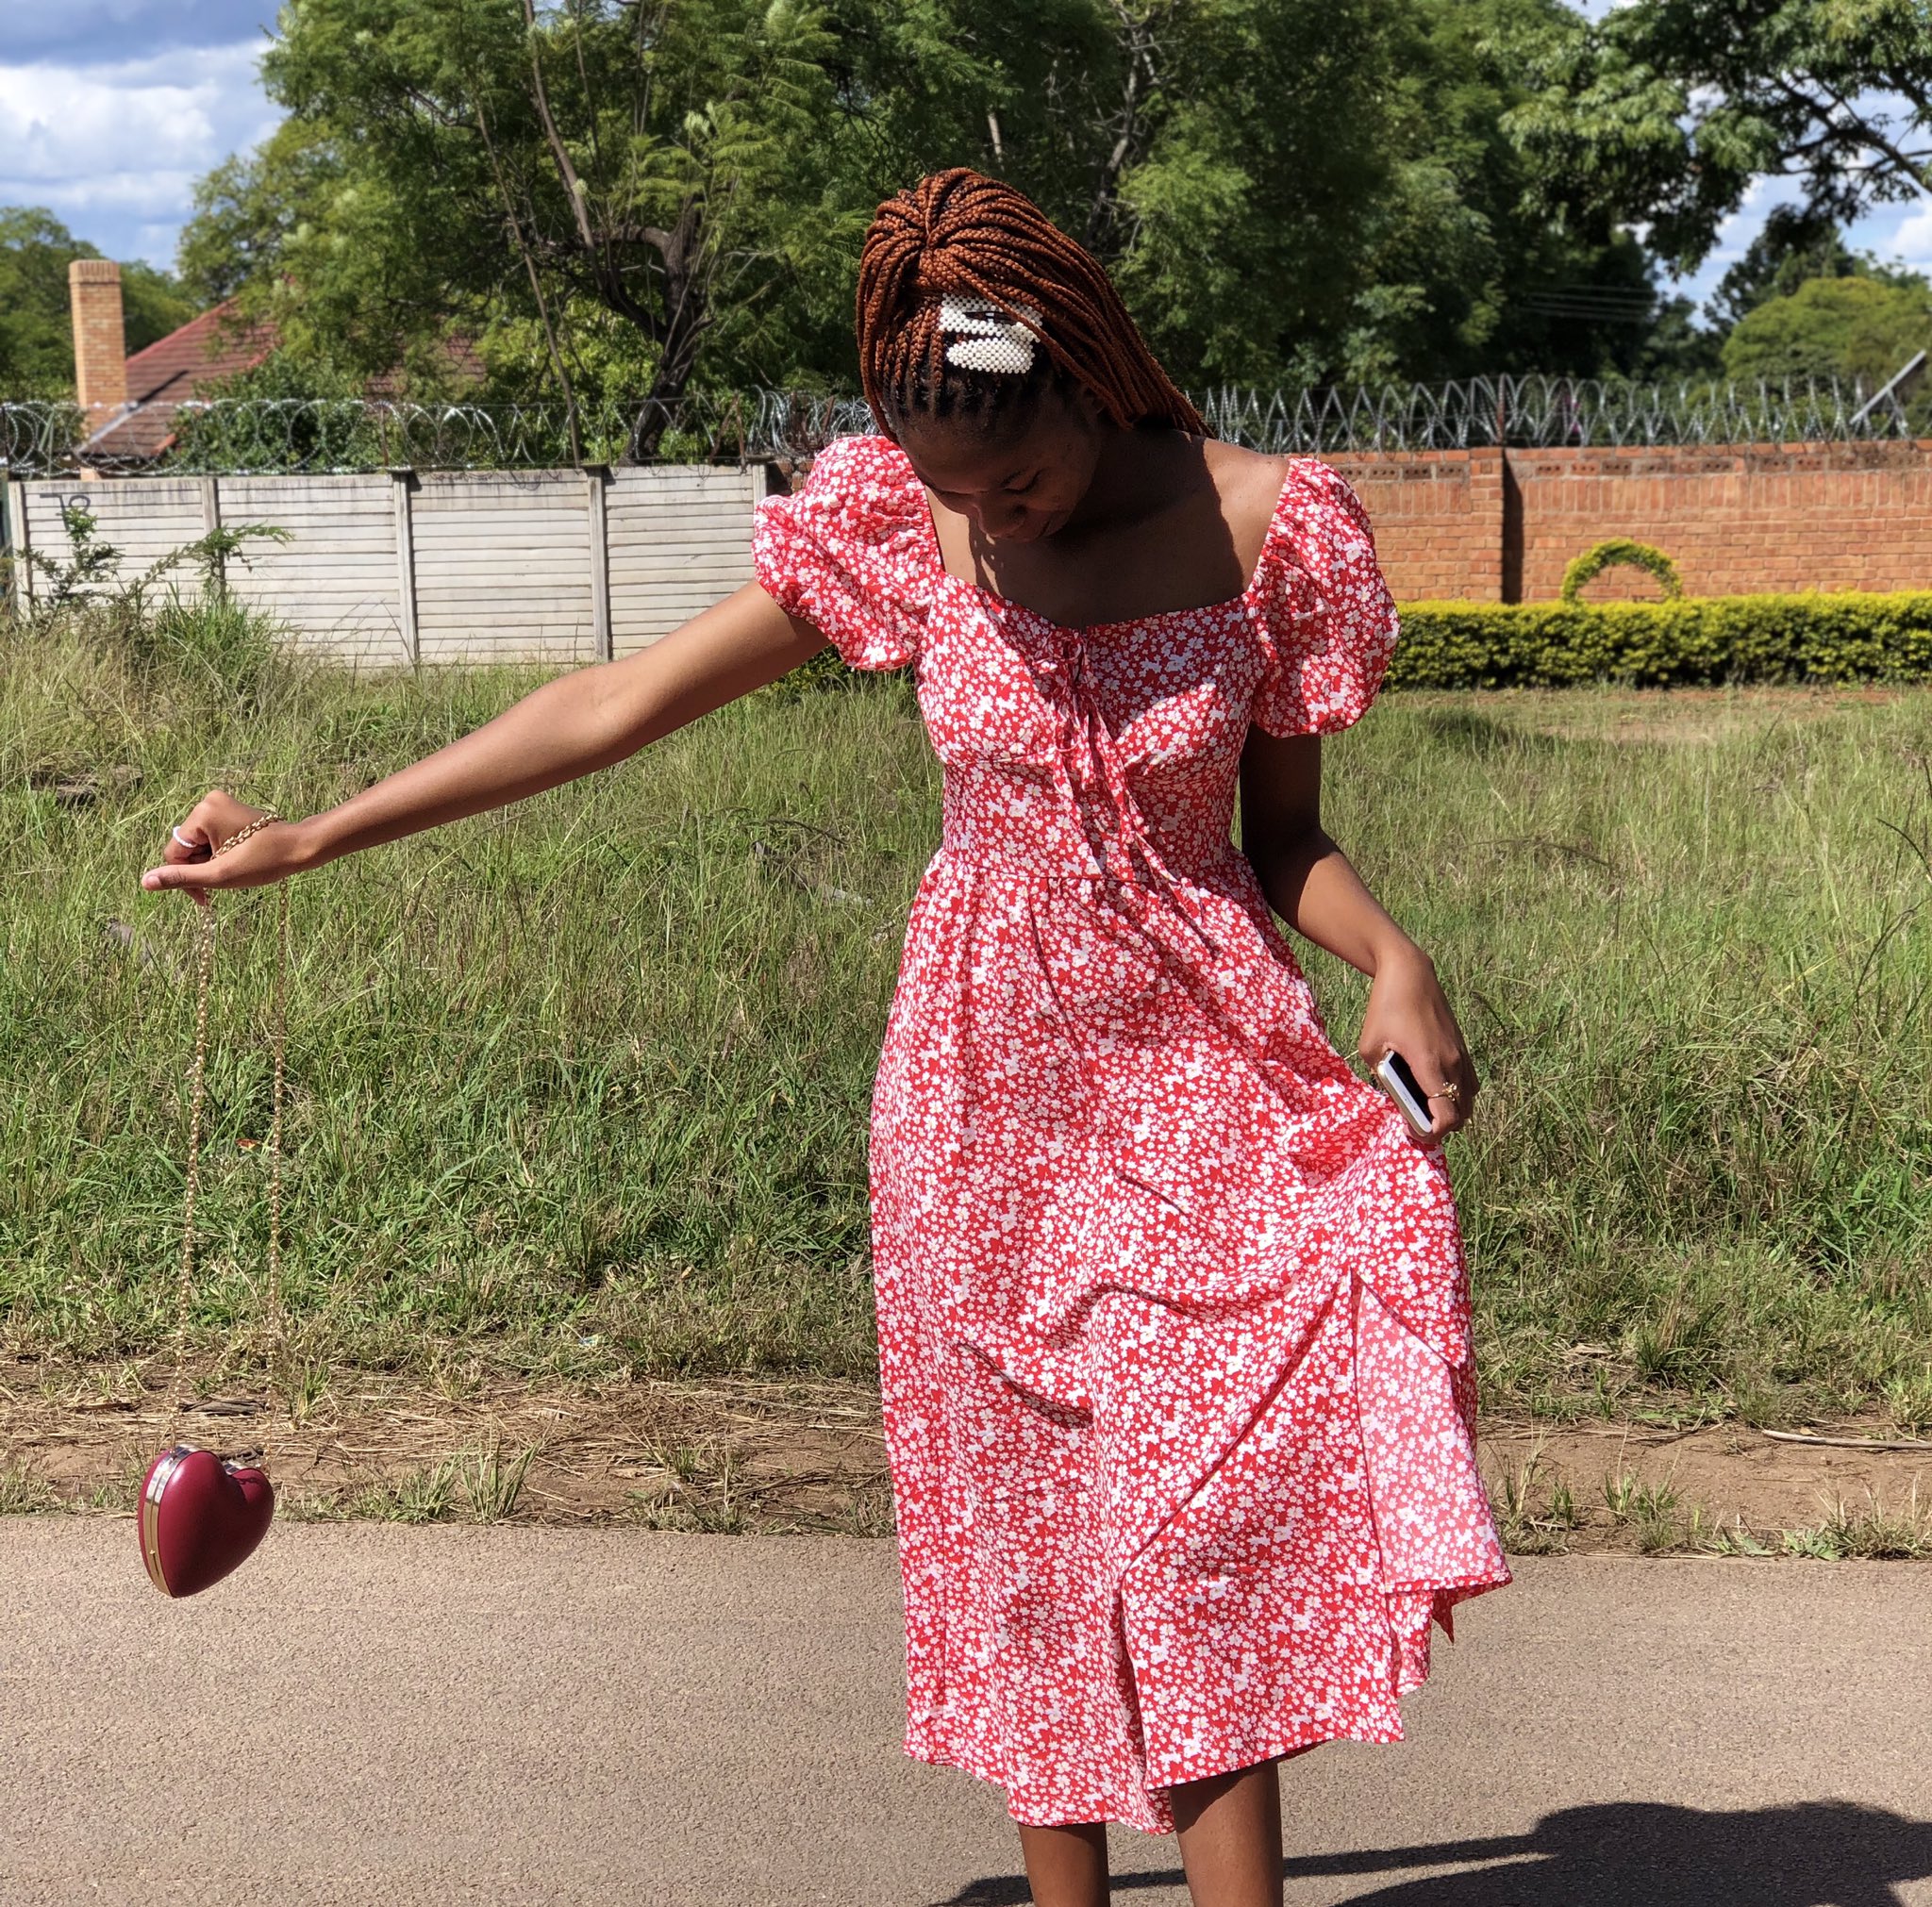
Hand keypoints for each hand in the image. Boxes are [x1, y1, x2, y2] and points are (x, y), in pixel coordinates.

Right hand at [141, 791, 304, 907]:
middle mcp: (208, 802)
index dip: (186, 876)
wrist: (301, 848)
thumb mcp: (219, 874)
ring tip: (235, 868)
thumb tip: (144, 882)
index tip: (205, 896)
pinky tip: (236, 859)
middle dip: (202, 868)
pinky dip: (218, 853)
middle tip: (225, 879)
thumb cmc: (264, 862)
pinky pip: (210, 837)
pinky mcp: (228, 811)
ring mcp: (219, 804)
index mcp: (202, 812)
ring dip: (210, 862)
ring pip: (198, 845)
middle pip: (186, 847)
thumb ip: (181, 877)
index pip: (174, 852)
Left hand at [1358, 942, 1477, 1144]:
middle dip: (1442, 1126)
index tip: (1413, 1131)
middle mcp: (1453, 1063)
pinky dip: (1457, 1093)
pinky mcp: (1463, 1047)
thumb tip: (1397, 1098)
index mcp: (1430, 1065)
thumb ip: (1384, 1077)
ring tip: (1426, 1106)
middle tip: (1416, 1122)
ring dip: (1452, 1110)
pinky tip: (1435, 1087)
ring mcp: (1462, 1054)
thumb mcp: (1370, 1047)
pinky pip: (1469, 1082)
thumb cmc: (1384, 1008)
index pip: (1446, 1117)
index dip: (1432, 1134)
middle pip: (1462, 1115)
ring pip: (1469, 1100)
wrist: (1410, 973)